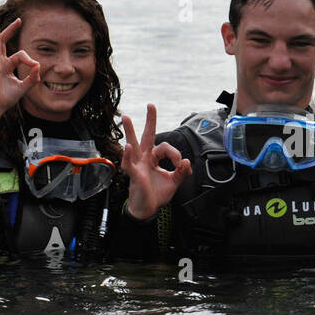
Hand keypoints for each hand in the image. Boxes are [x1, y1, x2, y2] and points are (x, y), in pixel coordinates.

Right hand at [0, 14, 39, 117]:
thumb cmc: (7, 98)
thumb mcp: (24, 87)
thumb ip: (32, 77)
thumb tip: (38, 65)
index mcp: (7, 65)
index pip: (20, 55)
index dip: (30, 60)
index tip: (35, 67)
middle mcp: (0, 61)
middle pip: (5, 42)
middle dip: (11, 30)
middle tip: (19, 20)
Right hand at [121, 103, 191, 219]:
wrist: (148, 209)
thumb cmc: (156, 194)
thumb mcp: (173, 182)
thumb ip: (182, 172)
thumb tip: (188, 162)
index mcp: (153, 158)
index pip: (165, 147)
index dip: (175, 154)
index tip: (181, 165)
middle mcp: (144, 158)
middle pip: (147, 136)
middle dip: (150, 121)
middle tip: (151, 105)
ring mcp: (137, 165)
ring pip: (133, 144)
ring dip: (130, 131)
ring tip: (126, 117)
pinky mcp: (133, 174)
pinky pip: (128, 163)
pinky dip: (127, 155)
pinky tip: (128, 147)